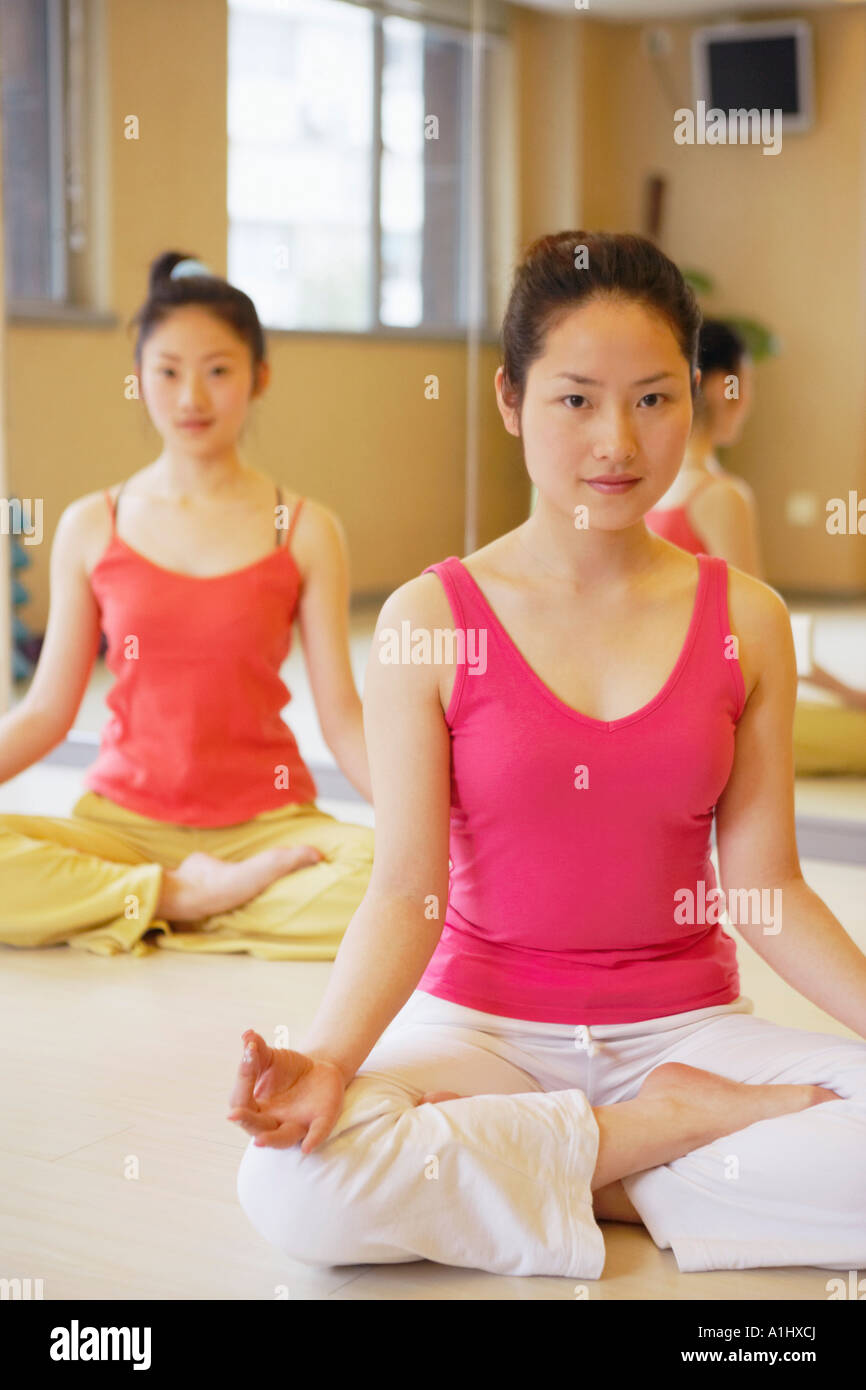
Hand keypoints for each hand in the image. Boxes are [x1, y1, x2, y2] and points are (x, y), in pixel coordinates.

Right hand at [227, 1029, 345, 1152]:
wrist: (319, 1072)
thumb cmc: (288, 1070)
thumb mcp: (271, 1057)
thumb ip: (257, 1050)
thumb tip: (247, 1035)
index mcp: (256, 1107)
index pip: (241, 1100)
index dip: (243, 1078)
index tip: (249, 1052)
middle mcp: (273, 1121)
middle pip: (256, 1126)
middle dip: (245, 1120)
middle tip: (234, 1114)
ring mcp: (296, 1124)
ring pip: (282, 1138)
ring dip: (271, 1140)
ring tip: (259, 1141)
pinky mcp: (320, 1122)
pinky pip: (316, 1134)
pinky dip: (312, 1140)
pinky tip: (306, 1146)